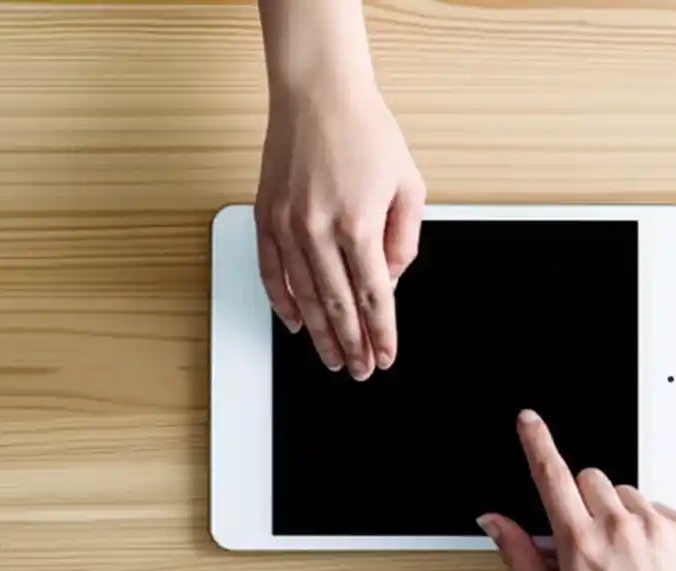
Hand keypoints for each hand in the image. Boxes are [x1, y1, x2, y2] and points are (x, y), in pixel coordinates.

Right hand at [254, 76, 424, 379]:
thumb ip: (404, 241)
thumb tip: (389, 281)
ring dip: (319, 334)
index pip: (374, 296)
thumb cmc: (368, 133)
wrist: (318, 94)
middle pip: (337, 305)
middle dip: (352, 345)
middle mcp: (317, 229)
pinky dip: (282, 302)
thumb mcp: (409, 187)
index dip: (380, 333)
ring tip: (333, 359)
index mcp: (358, 224)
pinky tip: (294, 324)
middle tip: (360, 371)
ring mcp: (286, 224)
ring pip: (303, 296)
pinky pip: (272, 271)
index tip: (386, 357)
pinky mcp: (265, 216)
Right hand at [477, 410, 675, 570]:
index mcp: (582, 545)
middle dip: (581, 499)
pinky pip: (654, 504)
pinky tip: (646, 557)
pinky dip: (646, 523)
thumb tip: (494, 520)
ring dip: (616, 512)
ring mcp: (655, 526)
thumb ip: (519, 555)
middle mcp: (620, 529)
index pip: (552, 477)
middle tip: (587, 536)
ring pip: (623, 490)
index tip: (529, 420)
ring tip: (622, 555)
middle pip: (588, 477)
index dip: (537, 443)